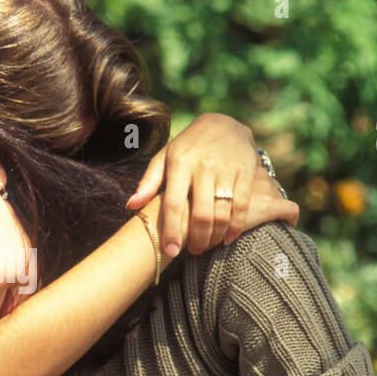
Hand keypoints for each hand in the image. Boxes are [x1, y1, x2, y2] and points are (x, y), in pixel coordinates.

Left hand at [126, 114, 297, 256]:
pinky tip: (228, 238)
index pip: (173, 203)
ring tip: (207, 246)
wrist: (224, 123)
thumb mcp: (165, 158)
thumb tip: (131, 206)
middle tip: (192, 251)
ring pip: (221, 214)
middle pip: (200, 215)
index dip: (171, 231)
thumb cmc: (188, 147)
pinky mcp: (246, 171)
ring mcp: (226, 169)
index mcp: (179, 164)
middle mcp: (203, 166)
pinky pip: (241, 206)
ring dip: (215, 237)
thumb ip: (148, 182)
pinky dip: (236, 227)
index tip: (170, 252)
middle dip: (196, 240)